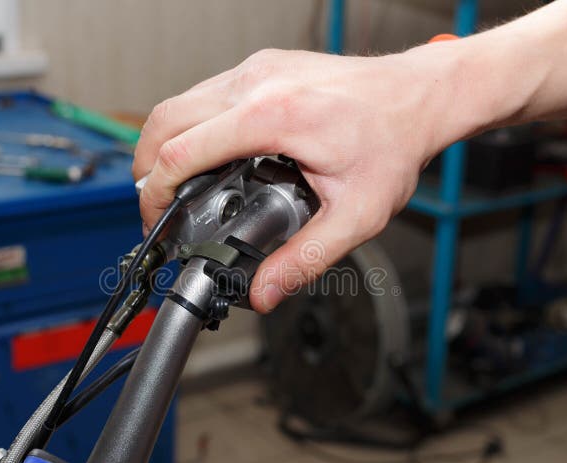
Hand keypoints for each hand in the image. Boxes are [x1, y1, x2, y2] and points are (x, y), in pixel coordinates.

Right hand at [133, 47, 466, 312]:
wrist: (419, 97)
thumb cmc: (393, 143)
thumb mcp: (356, 214)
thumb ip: (305, 258)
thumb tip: (264, 292)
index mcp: (273, 117)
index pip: (180, 151)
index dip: (154, 191)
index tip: (155, 218)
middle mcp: (256, 83)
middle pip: (164, 118)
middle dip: (146, 166)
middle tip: (156, 206)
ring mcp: (257, 69)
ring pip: (180, 101)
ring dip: (166, 144)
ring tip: (177, 187)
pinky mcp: (262, 67)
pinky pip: (205, 94)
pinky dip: (192, 126)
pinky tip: (208, 157)